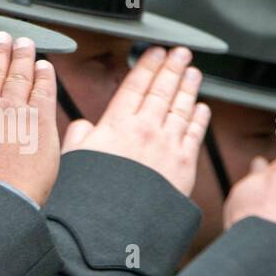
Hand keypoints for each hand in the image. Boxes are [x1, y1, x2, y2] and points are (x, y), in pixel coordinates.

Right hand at [60, 45, 208, 194]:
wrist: (116, 222)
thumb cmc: (93, 194)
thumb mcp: (74, 159)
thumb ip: (79, 137)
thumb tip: (84, 125)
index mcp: (117, 124)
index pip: (136, 85)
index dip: (147, 65)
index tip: (154, 52)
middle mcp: (145, 129)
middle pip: (162, 90)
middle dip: (172, 68)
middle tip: (180, 53)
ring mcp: (167, 145)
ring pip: (181, 107)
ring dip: (189, 87)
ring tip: (193, 72)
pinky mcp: (183, 164)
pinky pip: (194, 133)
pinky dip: (199, 118)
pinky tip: (202, 108)